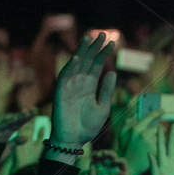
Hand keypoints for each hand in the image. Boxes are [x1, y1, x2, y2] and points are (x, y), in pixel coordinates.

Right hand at [51, 32, 117, 146]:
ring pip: (76, 65)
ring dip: (82, 52)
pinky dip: (70, 67)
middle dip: (94, 47)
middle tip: (103, 34)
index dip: (103, 54)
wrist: (73, 140)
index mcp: (89, 86)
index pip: (97, 65)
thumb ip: (106, 90)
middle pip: (87, 60)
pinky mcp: (61, 93)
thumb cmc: (87, 126)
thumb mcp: (103, 107)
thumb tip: (112, 72)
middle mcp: (79, 83)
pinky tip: (77, 58)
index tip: (112, 44)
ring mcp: (70, 86)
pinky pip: (65, 77)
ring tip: (89, 38)